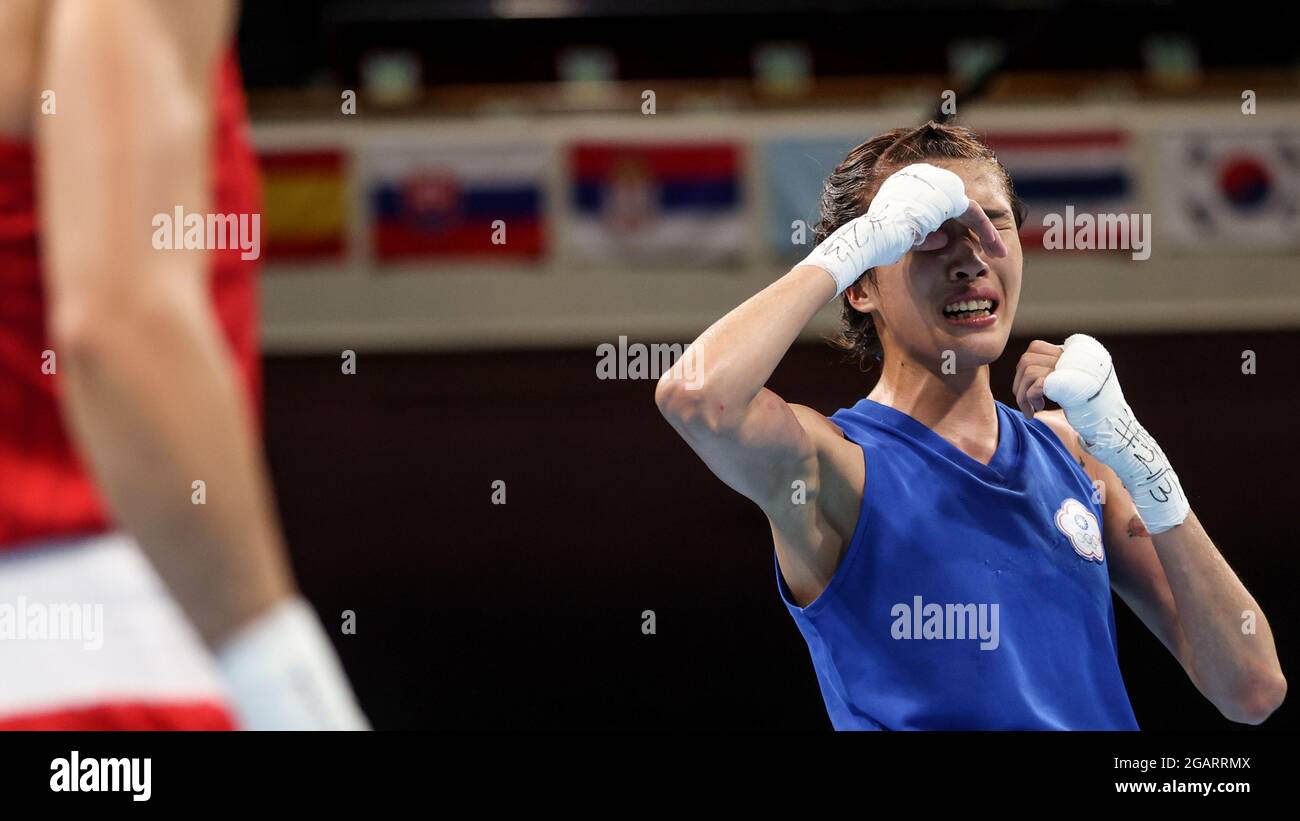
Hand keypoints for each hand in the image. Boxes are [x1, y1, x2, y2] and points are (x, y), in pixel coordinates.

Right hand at [800, 162, 1006, 295]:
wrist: (875, 236)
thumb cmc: (879, 242)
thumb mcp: (903, 238)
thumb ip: (924, 236)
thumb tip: (945, 239)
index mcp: (902, 184)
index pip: (933, 203)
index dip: (947, 224)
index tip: (957, 243)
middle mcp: (919, 176)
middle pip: (953, 203)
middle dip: (974, 226)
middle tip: (989, 248)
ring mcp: (934, 182)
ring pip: (967, 209)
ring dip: (983, 231)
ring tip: (998, 251)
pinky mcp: (949, 196)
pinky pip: (973, 214)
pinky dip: (985, 231)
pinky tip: (996, 249)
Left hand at [1032, 334, 1189, 533]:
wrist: (1113, 427)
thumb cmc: (1094, 410)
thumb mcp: (1075, 383)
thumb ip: (1057, 371)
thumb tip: (1025, 368)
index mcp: (1075, 352)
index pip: (1036, 347)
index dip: (1026, 367)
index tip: (1030, 387)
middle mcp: (1073, 355)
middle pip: (1027, 358)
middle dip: (1019, 382)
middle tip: (1027, 402)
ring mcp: (1070, 367)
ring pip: (1027, 370)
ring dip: (1022, 393)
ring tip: (1033, 408)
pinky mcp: (1065, 382)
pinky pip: (1034, 385)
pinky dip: (1028, 399)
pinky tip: (1035, 411)